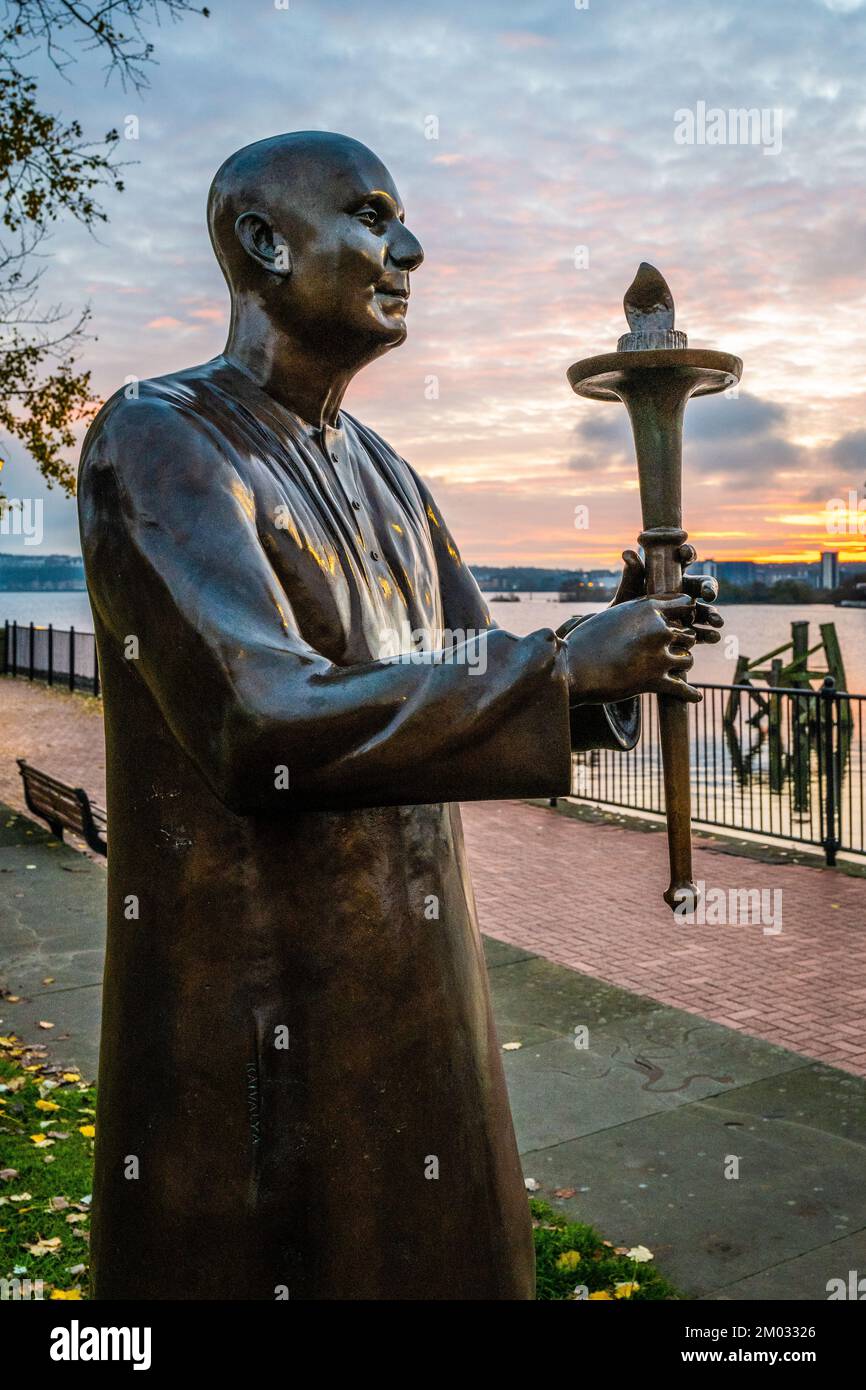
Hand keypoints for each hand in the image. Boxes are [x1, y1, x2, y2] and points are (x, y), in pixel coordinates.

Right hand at [565, 593, 700, 704]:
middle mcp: (658, 629)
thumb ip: (636, 612)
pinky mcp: (655, 681)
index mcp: (648, 607)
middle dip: (680, 643)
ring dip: (681, 666)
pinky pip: (682, 689)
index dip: (686, 613)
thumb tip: (651, 614)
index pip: (684, 603)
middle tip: (670, 651)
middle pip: (688, 635)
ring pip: (688, 660)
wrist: (571, 668)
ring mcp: (658, 655)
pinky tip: (695, 697)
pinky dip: (689, 694)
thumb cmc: (586, 640)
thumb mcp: (613, 615)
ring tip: (672, 671)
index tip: (684, 620)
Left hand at [612, 543, 722, 644]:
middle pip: (701, 585)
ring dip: (713, 614)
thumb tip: (628, 552)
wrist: (621, 636)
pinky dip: (709, 634)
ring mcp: (687, 612)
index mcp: (671, 575)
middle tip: (709, 594)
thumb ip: (633, 574)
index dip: (687, 553)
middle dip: (708, 587)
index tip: (684, 552)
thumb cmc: (625, 608)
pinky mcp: (688, 631)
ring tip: (717, 621)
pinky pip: (701, 632)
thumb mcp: (628, 591)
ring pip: (705, 609)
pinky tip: (714, 637)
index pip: (683, 560)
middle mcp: (683, 592)